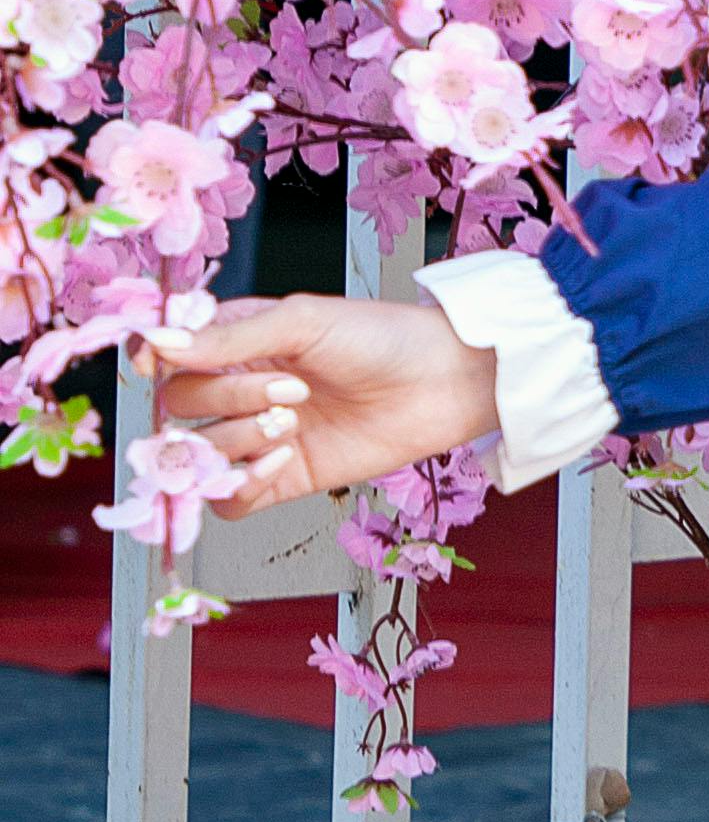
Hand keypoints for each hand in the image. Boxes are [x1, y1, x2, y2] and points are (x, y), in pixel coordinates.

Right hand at [141, 294, 498, 511]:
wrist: (444, 384)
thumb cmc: (382, 338)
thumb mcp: (302, 321)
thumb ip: (229, 337)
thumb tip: (157, 343)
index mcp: (238, 339)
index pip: (167, 354)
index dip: (152, 361)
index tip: (153, 367)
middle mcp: (242, 387)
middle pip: (182, 405)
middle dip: (225, 400)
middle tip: (291, 391)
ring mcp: (261, 435)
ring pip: (200, 453)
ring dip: (236, 439)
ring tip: (293, 422)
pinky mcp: (285, 479)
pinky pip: (229, 501)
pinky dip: (240, 486)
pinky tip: (280, 462)